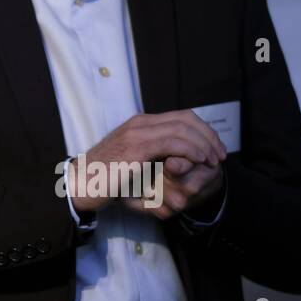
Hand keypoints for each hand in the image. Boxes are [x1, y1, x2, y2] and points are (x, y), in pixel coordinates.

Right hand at [68, 109, 226, 215]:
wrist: (80, 184)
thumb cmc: (106, 178)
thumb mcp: (133, 163)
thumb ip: (152, 156)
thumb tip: (176, 162)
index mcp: (140, 124)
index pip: (180, 116)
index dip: (202, 129)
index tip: (214, 148)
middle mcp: (140, 123)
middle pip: (185, 119)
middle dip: (208, 135)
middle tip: (219, 155)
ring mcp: (137, 134)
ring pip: (182, 128)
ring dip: (203, 143)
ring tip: (213, 160)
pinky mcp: (136, 148)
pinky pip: (173, 142)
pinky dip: (191, 149)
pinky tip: (199, 160)